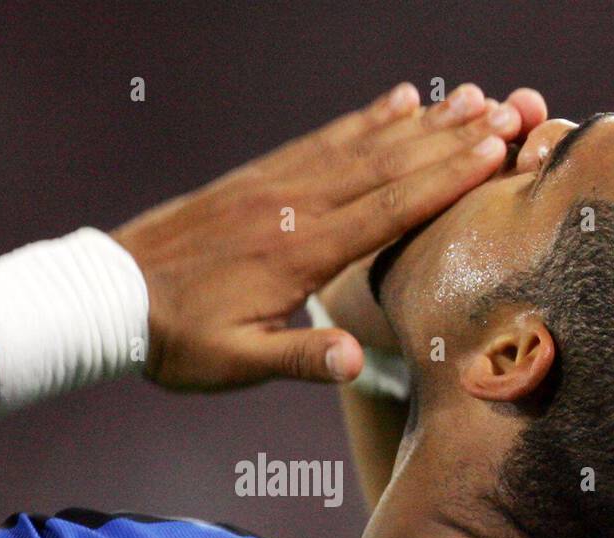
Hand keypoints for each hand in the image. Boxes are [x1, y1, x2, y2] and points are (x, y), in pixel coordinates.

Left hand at [112, 82, 520, 389]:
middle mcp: (292, 207)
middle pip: (385, 166)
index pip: (386, 209)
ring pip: (358, 145)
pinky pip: (319, 139)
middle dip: (449, 140)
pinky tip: (392, 103)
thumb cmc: (176, 341)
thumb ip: (298, 359)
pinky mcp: (255, 178)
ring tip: (466, 97)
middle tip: (505, 112)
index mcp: (297, 253)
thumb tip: (355, 364)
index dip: (445, 180)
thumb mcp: (236, 364)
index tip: (494, 152)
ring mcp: (273, 185)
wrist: (108, 297)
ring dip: (417, 121)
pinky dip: (361, 119)